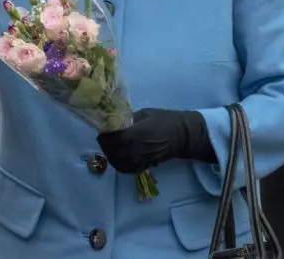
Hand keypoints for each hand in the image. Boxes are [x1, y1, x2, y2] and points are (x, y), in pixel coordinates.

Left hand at [96, 108, 213, 173]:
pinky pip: (125, 169)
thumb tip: (114, 122)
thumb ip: (128, 119)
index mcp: (135, 134)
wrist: (181, 136)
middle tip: (104, 137)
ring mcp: (139, 160)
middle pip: (112, 151)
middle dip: (105, 145)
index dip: (104, 136)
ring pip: (117, 162)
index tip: (102, 130)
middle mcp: (135, 149)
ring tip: (109, 146)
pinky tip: (117, 156)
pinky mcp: (143, 166)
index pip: (113, 139)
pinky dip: (118, 163)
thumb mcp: (144, 114)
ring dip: (110, 154)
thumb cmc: (164, 120)